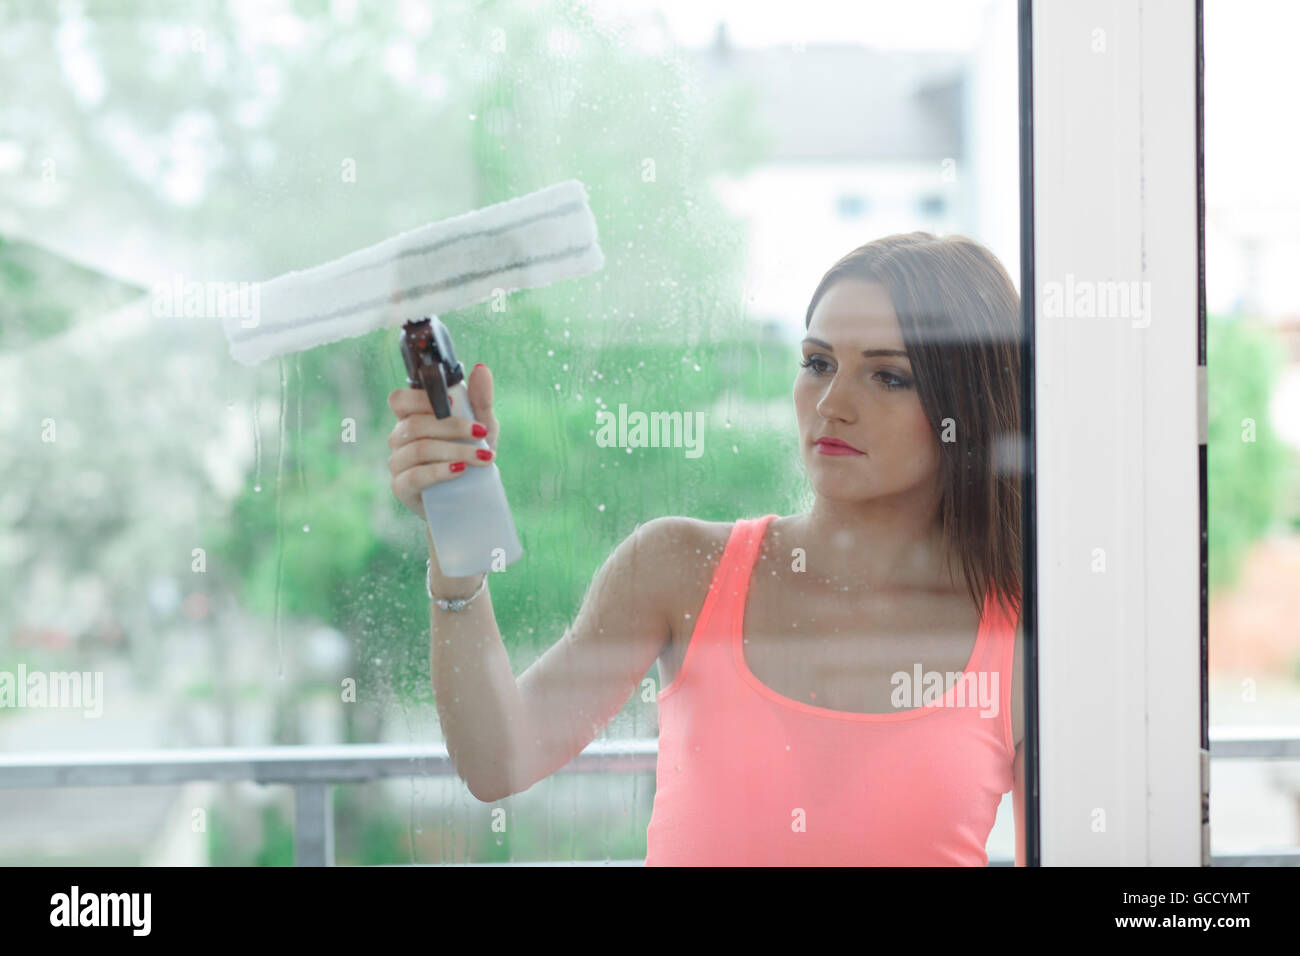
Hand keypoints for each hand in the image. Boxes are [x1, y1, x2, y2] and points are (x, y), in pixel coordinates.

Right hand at [387, 363, 498, 518]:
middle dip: (452, 427)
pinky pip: (415, 475)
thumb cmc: (472, 454)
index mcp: (412, 417)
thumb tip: (481, 368)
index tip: (453, 401)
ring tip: (483, 457)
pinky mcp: (402, 487)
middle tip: (481, 433)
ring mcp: (398, 463)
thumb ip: (480, 399)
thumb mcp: (482, 427)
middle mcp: (399, 438)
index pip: (400, 400)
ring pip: (419, 449)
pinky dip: (440, 471)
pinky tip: (460, 470)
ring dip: (455, 450)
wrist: (471, 497)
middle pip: (415, 425)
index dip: (421, 398)